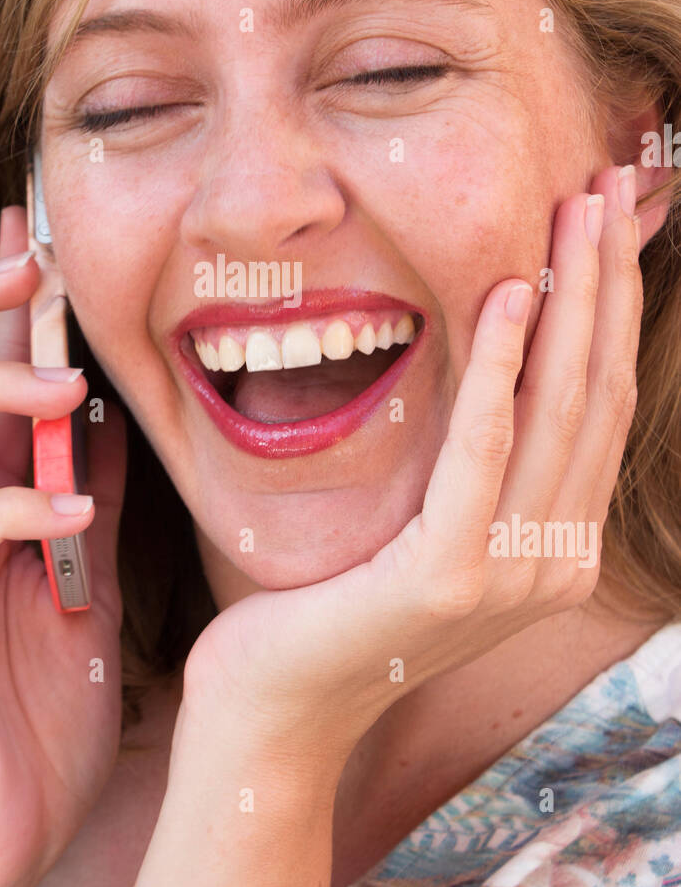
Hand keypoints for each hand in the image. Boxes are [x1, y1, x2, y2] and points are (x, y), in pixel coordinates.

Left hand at [181, 165, 641, 771]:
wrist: (274, 704)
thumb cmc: (333, 602)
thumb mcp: (427, 526)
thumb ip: (478, 463)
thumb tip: (500, 360)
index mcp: (554, 545)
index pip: (600, 402)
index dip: (612, 306)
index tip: (608, 220)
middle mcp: (553, 560)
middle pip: (597, 390)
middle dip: (608, 278)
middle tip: (611, 183)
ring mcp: (511, 573)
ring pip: (558, 406)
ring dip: (572, 297)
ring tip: (575, 210)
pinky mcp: (449, 577)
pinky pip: (482, 448)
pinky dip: (500, 366)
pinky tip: (511, 291)